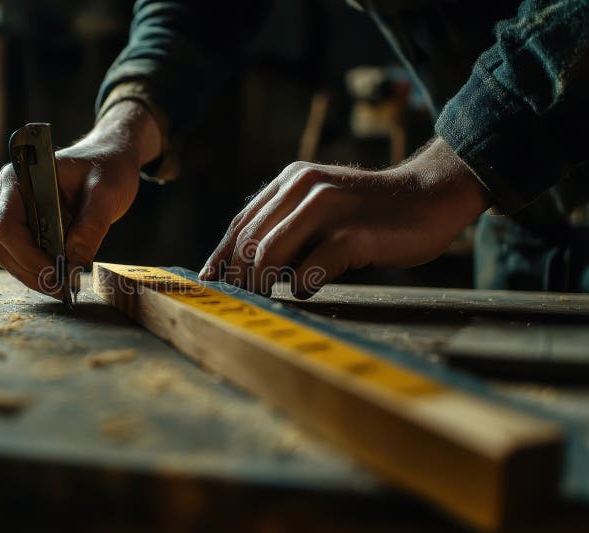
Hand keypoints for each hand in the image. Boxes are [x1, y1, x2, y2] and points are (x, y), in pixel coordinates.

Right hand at [0, 101, 160, 297]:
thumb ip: (91, 226)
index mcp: (19, 180)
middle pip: (3, 246)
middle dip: (31, 271)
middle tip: (64, 290)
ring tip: (67, 288)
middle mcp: (11, 198)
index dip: (28, 256)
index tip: (57, 274)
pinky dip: (43, 271)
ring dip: (36, 276)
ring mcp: (19, 214)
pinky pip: (27, 256)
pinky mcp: (31, 228)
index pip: (6, 226)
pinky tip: (65, 278)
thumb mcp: (107, 193)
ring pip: (12, 257)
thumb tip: (75, 264)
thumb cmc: (108, 167)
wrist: (111, 159)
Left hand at [199, 137, 489, 297]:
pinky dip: (301, 285)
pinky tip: (306, 290)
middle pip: (249, 240)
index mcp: (291, 180)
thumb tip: (248, 266)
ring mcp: (328, 207)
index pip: (241, 222)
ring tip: (266, 300)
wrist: (430, 196)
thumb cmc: (372, 212)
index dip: (221, 256)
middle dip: (237, 276)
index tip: (208, 282)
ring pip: (270, 253)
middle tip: (238, 300)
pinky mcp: (353, 232)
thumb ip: (289, 224)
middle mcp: (304, 187)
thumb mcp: (322, 206)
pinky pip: (313, 266)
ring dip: (261, 284)